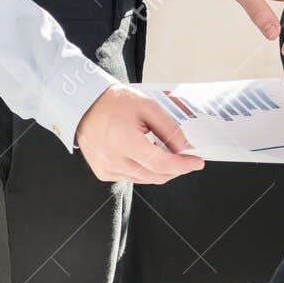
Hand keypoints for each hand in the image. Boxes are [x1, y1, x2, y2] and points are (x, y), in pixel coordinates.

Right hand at [76, 83, 204, 183]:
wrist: (85, 105)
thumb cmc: (115, 103)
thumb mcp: (148, 107)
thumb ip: (169, 129)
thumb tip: (185, 148)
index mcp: (124, 141)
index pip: (161, 164)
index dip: (183, 165)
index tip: (197, 163)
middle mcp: (113, 160)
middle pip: (155, 176)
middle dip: (176, 169)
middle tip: (186, 158)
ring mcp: (106, 169)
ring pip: (145, 179)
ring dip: (161, 170)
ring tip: (166, 153)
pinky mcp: (103, 173)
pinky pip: (132, 177)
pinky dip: (145, 170)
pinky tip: (147, 155)